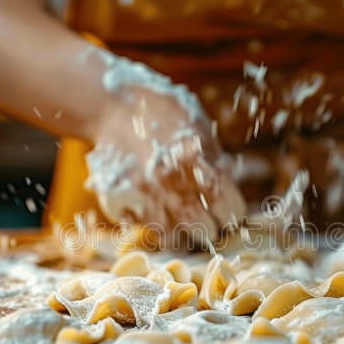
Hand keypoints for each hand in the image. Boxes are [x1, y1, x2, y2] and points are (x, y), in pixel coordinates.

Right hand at [86, 86, 245, 243]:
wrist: (111, 106)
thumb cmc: (160, 110)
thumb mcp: (197, 125)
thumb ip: (213, 155)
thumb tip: (227, 179)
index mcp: (198, 164)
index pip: (229, 207)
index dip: (232, 214)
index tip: (230, 215)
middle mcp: (173, 184)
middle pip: (203, 229)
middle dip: (209, 228)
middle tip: (208, 224)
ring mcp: (144, 196)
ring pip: (173, 237)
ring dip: (181, 233)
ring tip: (182, 224)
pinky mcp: (120, 202)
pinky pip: (142, 227)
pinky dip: (151, 225)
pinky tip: (156, 215)